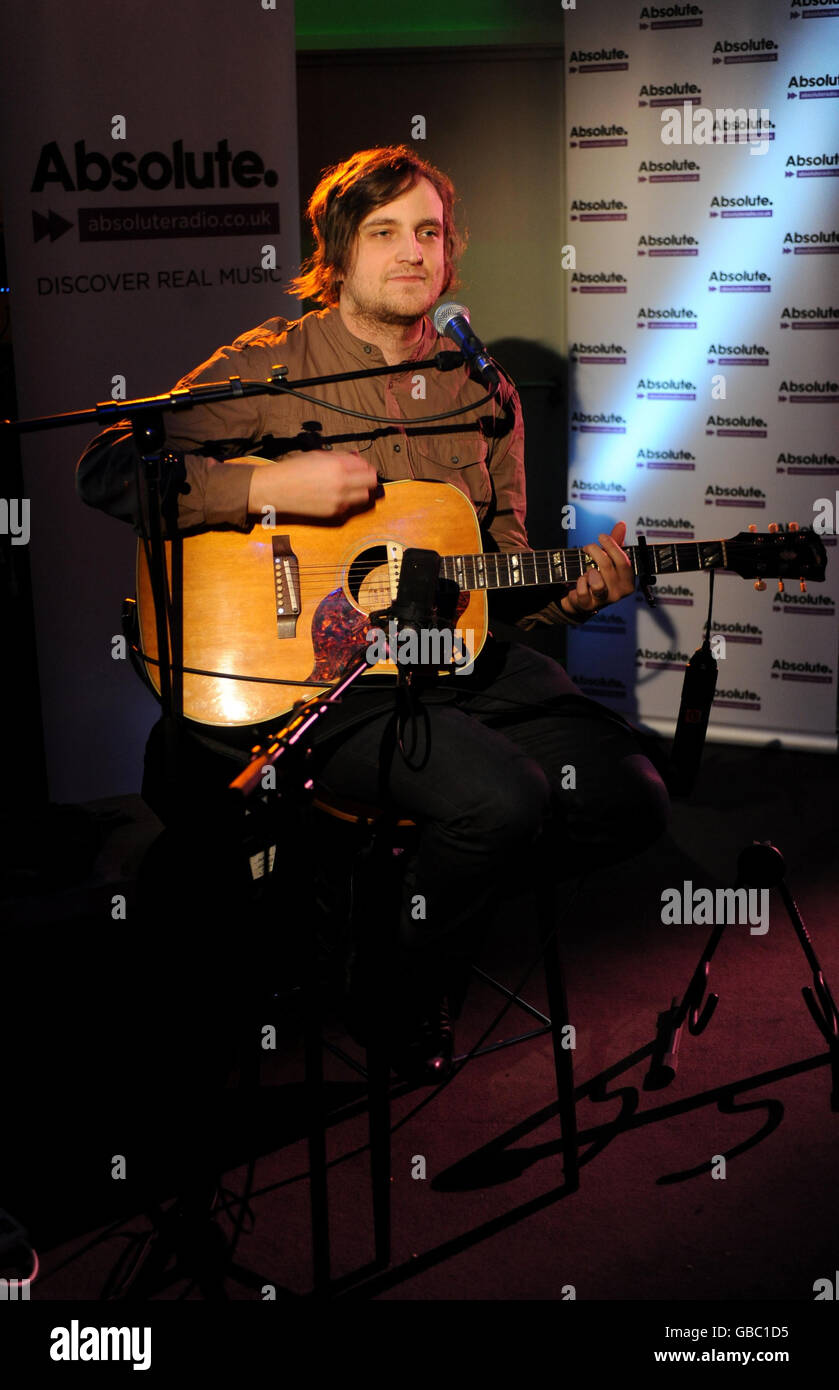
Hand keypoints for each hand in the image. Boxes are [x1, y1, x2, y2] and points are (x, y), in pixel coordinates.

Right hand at [246, 450, 378, 519]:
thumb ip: (340, 456)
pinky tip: (340, 496)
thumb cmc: (294, 469)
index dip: (365, 465)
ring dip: (362, 491)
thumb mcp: (318, 455)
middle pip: (372, 482)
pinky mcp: (334, 513)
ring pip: (365, 496)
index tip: (361, 466)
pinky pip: (352, 507)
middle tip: (361, 477)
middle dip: (368, 478)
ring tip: (352, 487)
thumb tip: (356, 457)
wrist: (276, 489)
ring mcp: (339, 500)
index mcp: (338, 465)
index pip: (366, 466)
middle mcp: (342, 483)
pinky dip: (350, 501)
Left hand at [561, 521, 633, 619]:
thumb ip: (615, 543)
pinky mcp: (588, 606)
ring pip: (597, 581)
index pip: (624, 561)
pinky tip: (580, 581)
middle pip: (607, 566)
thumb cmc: (598, 577)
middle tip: (588, 547)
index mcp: (628, 581)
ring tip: (586, 569)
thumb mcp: (608, 560)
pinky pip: (583, 590)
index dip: (612, 546)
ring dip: (588, 569)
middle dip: (595, 552)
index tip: (601, 536)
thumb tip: (621, 524)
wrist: (582, 600)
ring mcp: (604, 600)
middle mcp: (619, 593)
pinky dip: (579, 582)